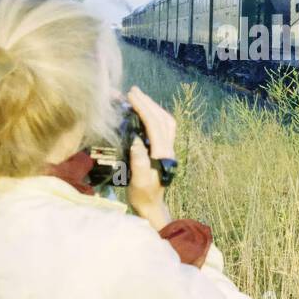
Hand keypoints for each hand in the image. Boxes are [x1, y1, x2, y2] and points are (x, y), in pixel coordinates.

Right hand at [125, 86, 175, 229]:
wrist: (152, 208)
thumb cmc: (143, 196)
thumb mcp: (139, 181)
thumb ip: (139, 162)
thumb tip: (135, 141)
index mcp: (162, 154)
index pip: (154, 125)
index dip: (143, 108)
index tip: (131, 96)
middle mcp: (168, 149)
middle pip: (162, 119)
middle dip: (148, 103)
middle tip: (133, 91)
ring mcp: (168, 149)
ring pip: (165, 121)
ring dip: (153, 107)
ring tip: (138, 98)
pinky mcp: (164, 151)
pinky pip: (163, 127)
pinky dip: (155, 116)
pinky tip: (144, 113)